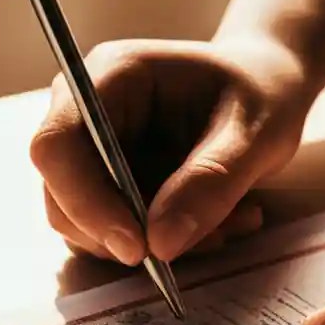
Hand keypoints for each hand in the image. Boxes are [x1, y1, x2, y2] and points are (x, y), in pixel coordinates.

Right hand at [29, 38, 311, 264]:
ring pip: (87, 227)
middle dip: (125, 234)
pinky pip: (117, 237)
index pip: (58, 145)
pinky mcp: (110, 189)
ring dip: (155, 245)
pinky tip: (217, 226)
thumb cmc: (261, 95)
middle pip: (61, 194)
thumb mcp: (256, 134)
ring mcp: (94, 155)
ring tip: (228, 224)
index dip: (84, 202)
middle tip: (203, 240)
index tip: (137, 247)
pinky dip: (166, 246)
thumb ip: (210, 182)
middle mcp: (87, 115)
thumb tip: (160, 243)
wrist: (267, 95)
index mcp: (111, 77)